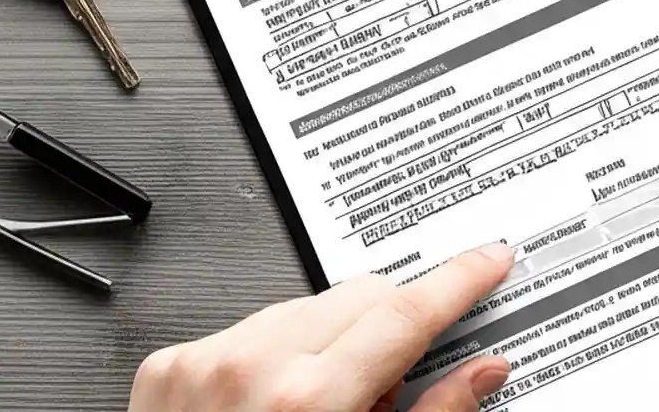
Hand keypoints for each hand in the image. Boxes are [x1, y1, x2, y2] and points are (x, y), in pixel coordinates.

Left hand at [128, 243, 515, 411]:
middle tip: (391, 383)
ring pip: (308, 304)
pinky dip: (277, 352)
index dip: (459, 281)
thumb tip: (481, 375)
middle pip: (363, 296)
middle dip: (394, 323)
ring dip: (332, 338)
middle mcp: (253, 369)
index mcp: (309, 403)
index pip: (407, 314)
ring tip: (325, 403)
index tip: (487, 261)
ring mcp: (205, 362)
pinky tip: (275, 401)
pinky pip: (251, 326)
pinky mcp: (172, 364)